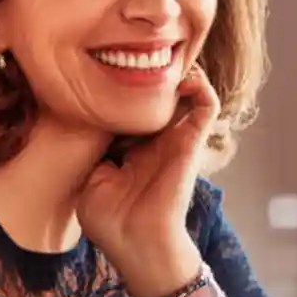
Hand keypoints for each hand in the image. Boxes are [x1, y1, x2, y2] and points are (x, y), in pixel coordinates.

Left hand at [78, 65, 219, 296]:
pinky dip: (202, 88)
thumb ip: (93, 152)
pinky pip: (207, 108)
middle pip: (160, 99)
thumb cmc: (112, 223)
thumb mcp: (90, 181)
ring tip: (167, 59)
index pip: (132, 110)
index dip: (124, 89)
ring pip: (189, 97)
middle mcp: (156, 142)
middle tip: (138, 52)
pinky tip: (188, 76)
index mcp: (133, 150)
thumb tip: (88, 122)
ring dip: (183, 76)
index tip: (107, 66)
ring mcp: (175, 141)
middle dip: (153, 75)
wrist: (137, 244)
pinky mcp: (191, 144)